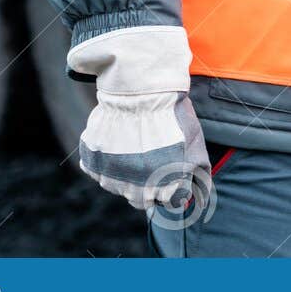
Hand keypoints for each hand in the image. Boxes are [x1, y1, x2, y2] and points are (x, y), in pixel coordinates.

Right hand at [67, 25, 211, 211]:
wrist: (141, 90)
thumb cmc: (173, 116)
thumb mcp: (195, 145)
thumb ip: (198, 176)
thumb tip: (197, 198)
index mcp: (165, 188)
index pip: (170, 201)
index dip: (175, 183)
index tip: (174, 166)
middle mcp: (136, 190)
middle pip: (143, 200)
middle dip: (151, 183)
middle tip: (154, 155)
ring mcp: (110, 178)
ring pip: (119, 186)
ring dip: (128, 173)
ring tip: (136, 144)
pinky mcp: (92, 163)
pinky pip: (99, 171)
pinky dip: (107, 161)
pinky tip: (119, 142)